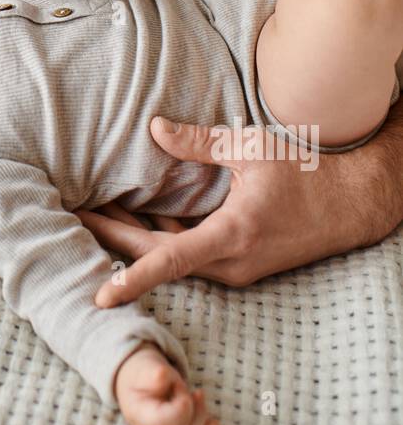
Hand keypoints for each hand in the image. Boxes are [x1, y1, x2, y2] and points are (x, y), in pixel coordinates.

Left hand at [76, 103, 402, 306]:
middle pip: (157, 257)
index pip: (170, 261)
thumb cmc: (306, 175)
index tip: (100, 295)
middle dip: (112, 238)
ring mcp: (234, 269)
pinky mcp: (237, 265)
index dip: (132, 278)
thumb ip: (200, 143)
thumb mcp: (252, 149)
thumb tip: (154, 128)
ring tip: (90, 212)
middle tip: (72, 215)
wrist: (352, 206)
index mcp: (232, 235)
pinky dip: (160, 239)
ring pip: (171, 258)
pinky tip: (134, 217)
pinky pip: (190, 255)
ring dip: (134, 239)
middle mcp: (230, 262)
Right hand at [114, 343, 219, 424]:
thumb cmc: (142, 374)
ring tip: (197, 393)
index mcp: (141, 416)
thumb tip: (163, 376)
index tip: (177, 384)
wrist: (139, 380)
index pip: (166, 422)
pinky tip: (214, 423)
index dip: (180, 405)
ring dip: (200, 414)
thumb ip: (153, 373)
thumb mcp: (144, 369)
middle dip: (191, 406)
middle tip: (181, 384)